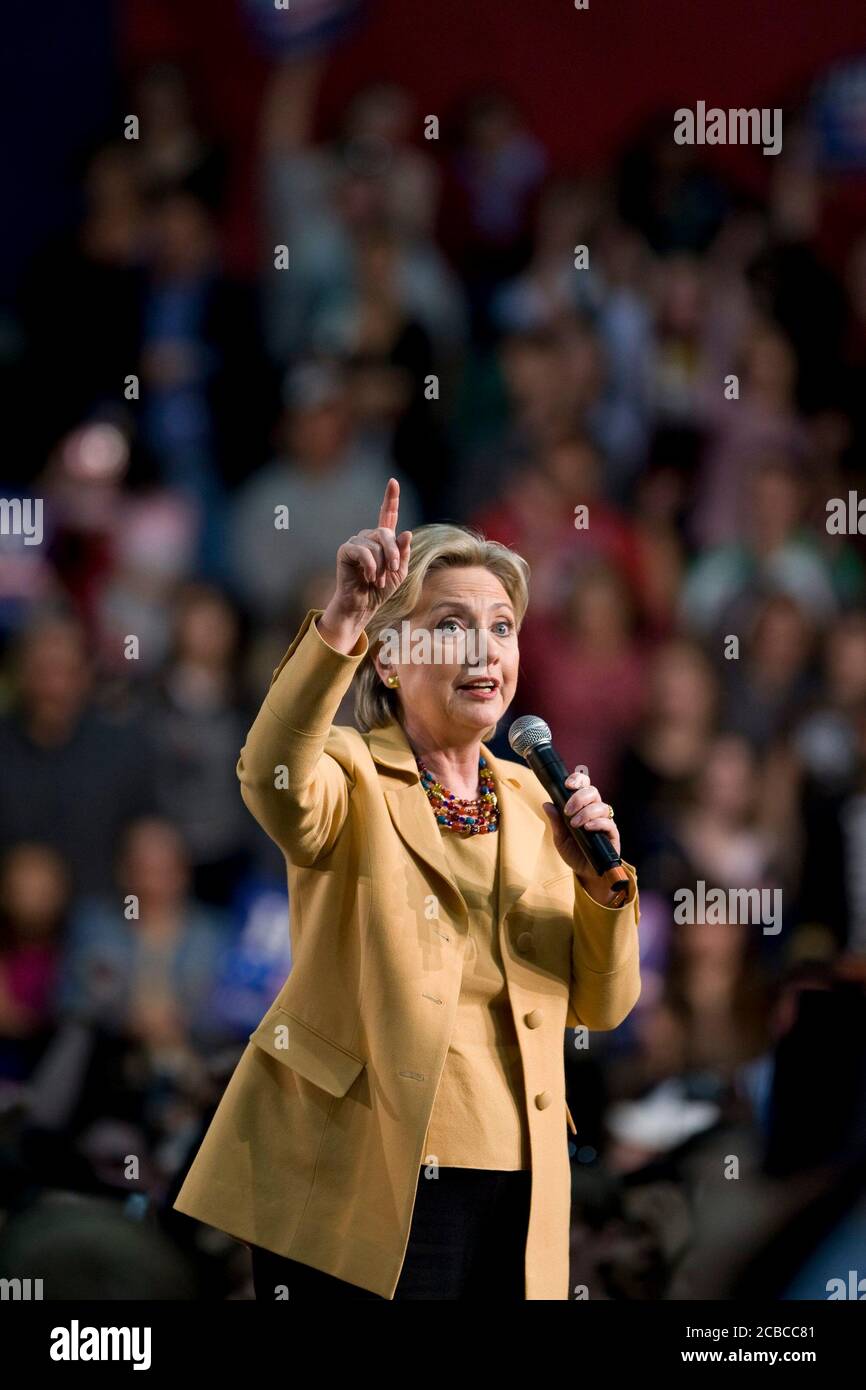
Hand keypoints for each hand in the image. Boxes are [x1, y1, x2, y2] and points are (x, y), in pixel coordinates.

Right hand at [318, 478, 411, 647]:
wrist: (363, 604)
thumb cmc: (381, 589)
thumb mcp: (399, 572)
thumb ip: (403, 553)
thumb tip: (406, 533)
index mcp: (383, 540)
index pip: (388, 515)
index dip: (391, 498)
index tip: (393, 482)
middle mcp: (369, 536)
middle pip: (386, 533)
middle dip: (393, 553)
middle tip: (394, 571)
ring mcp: (356, 541)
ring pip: (376, 545)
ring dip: (382, 566)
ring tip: (378, 580)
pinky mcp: (346, 550)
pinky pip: (363, 551)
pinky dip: (370, 566)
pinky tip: (370, 577)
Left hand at [541, 768, 620, 881]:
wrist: (585, 872)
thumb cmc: (574, 852)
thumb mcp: (560, 838)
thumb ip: (556, 821)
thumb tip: (546, 804)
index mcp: (583, 807)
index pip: (584, 785)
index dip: (578, 780)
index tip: (567, 784)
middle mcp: (595, 811)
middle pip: (593, 791)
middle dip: (579, 797)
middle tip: (568, 810)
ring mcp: (605, 821)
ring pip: (601, 806)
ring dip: (585, 813)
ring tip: (575, 824)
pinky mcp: (612, 834)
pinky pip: (608, 822)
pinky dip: (596, 823)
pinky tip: (587, 828)